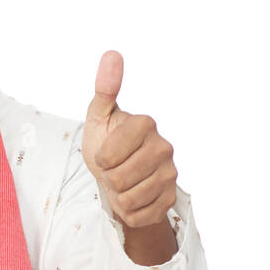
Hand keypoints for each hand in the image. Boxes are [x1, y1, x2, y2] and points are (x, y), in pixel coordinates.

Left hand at [81, 51, 177, 228]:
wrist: (118, 176)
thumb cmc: (105, 142)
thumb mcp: (98, 117)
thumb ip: (104, 88)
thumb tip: (112, 53)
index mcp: (146, 124)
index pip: (109, 157)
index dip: (100, 159)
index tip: (105, 152)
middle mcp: (164, 147)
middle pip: (119, 180)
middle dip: (108, 179)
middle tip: (114, 169)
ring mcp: (170, 174)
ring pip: (128, 199)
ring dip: (118, 195)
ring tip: (122, 182)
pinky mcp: (170, 198)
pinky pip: (139, 215)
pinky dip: (129, 211)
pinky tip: (133, 196)